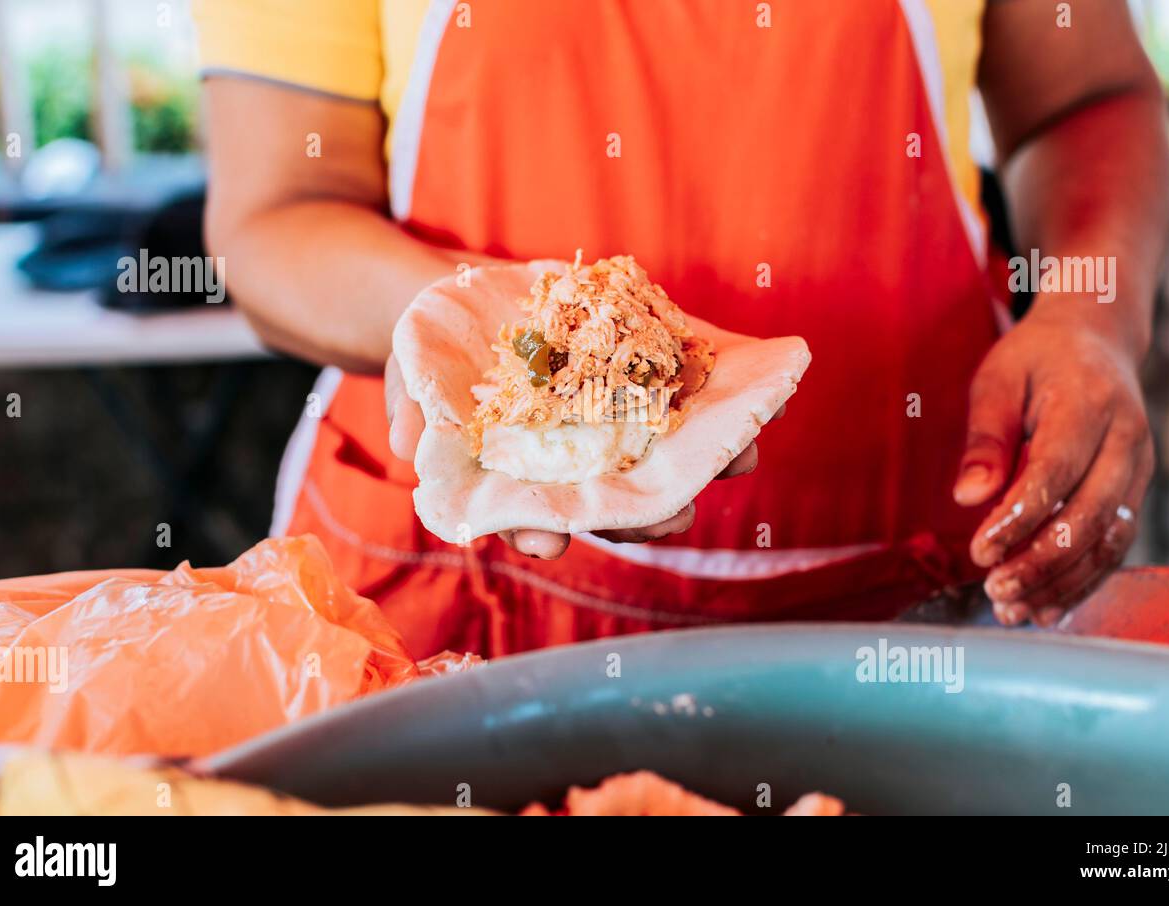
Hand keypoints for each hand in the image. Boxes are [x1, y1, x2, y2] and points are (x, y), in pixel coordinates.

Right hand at [386, 354, 780, 558]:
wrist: (476, 305)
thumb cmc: (439, 356)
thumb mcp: (414, 377)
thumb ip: (413, 408)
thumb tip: (406, 443)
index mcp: (522, 481)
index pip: (534, 518)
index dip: (540, 531)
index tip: (549, 541)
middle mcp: (578, 466)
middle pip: (615, 503)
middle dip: (646, 513)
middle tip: (674, 516)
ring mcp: (618, 428)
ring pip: (666, 459)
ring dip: (704, 463)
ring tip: (738, 455)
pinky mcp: (647, 382)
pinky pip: (693, 397)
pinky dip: (729, 402)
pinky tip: (762, 396)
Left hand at [953, 307, 1153, 627]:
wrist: (1095, 339)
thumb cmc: (1035, 359)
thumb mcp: (997, 379)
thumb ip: (985, 438)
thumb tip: (967, 498)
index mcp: (1090, 403)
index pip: (1055, 472)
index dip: (1018, 518)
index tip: (979, 552)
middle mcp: (1127, 438)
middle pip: (1089, 515)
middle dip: (1040, 561)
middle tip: (994, 591)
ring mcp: (1140, 466)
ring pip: (1109, 539)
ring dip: (1062, 582)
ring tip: (1013, 610)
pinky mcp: (1137, 488)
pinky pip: (1116, 544)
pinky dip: (1082, 580)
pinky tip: (1045, 607)